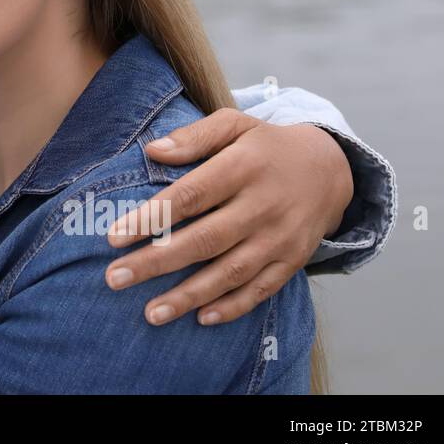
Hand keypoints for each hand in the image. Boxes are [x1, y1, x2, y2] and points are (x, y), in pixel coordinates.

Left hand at [103, 108, 351, 326]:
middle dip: (156, 263)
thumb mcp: (234, 125)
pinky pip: (261, 290)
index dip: (151, 218)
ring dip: (188, 296)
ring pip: (230, 273)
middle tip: (114, 279)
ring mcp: (280, 238)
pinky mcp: (293, 260)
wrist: (330, 169)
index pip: (190, 196)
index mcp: (242, 167)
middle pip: (203, 240)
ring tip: (150, 313)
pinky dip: (233, 307)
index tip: (113, 237)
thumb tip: (152, 150)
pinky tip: (201, 319)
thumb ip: (194, 137)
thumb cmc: (265, 146)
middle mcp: (262, 206)